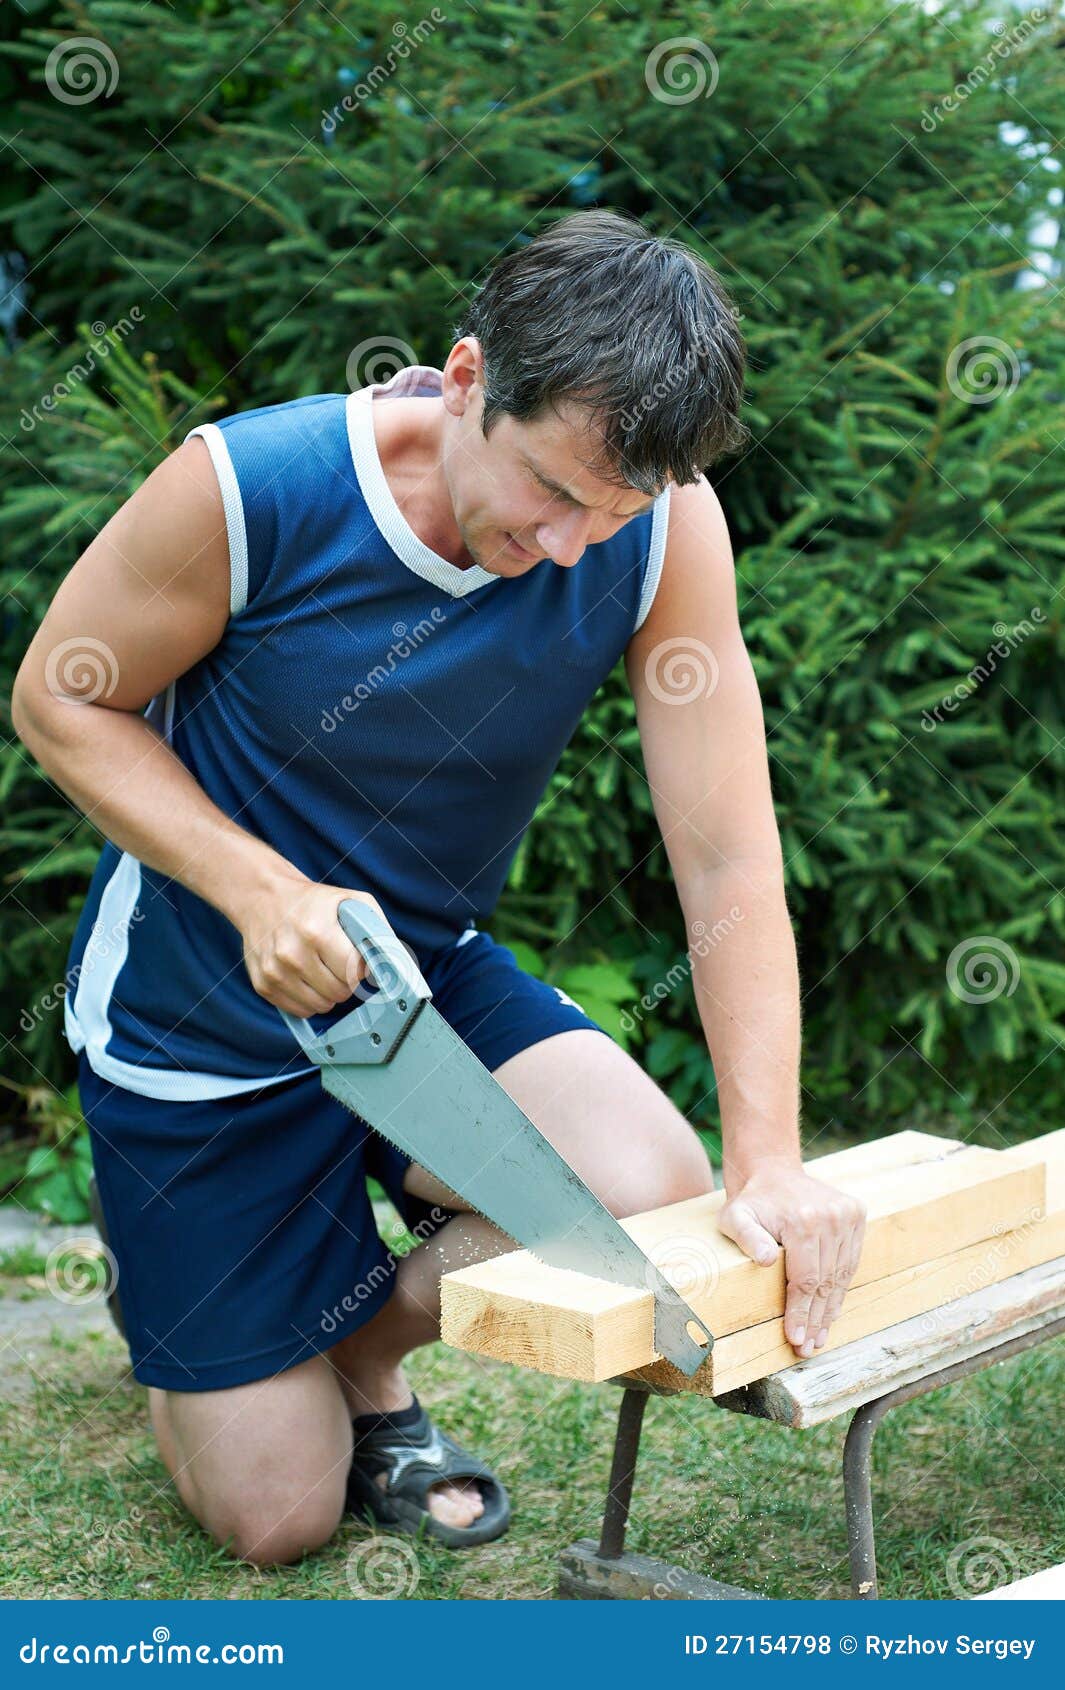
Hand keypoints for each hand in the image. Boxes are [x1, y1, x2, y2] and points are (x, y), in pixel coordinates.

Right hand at [233, 871, 384, 1016]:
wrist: (262, 898)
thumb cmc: (311, 902)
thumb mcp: (349, 901)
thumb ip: (376, 928)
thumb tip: (395, 961)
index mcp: (316, 931)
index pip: (353, 973)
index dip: (361, 970)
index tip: (358, 962)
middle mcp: (292, 953)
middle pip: (339, 993)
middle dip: (346, 982)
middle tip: (339, 964)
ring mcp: (275, 972)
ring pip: (321, 1006)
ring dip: (328, 993)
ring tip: (322, 970)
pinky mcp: (263, 985)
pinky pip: (300, 1010)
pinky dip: (309, 999)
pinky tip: (306, 978)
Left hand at [716, 1161, 866, 1358]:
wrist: (773, 1171)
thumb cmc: (751, 1202)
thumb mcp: (735, 1217)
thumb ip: (747, 1238)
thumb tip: (765, 1261)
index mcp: (803, 1220)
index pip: (805, 1279)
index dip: (801, 1313)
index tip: (796, 1339)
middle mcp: (831, 1217)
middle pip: (825, 1281)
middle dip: (816, 1319)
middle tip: (807, 1348)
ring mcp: (847, 1214)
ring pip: (841, 1275)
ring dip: (831, 1309)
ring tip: (820, 1337)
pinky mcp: (856, 1214)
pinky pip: (851, 1261)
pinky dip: (841, 1288)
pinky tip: (832, 1310)